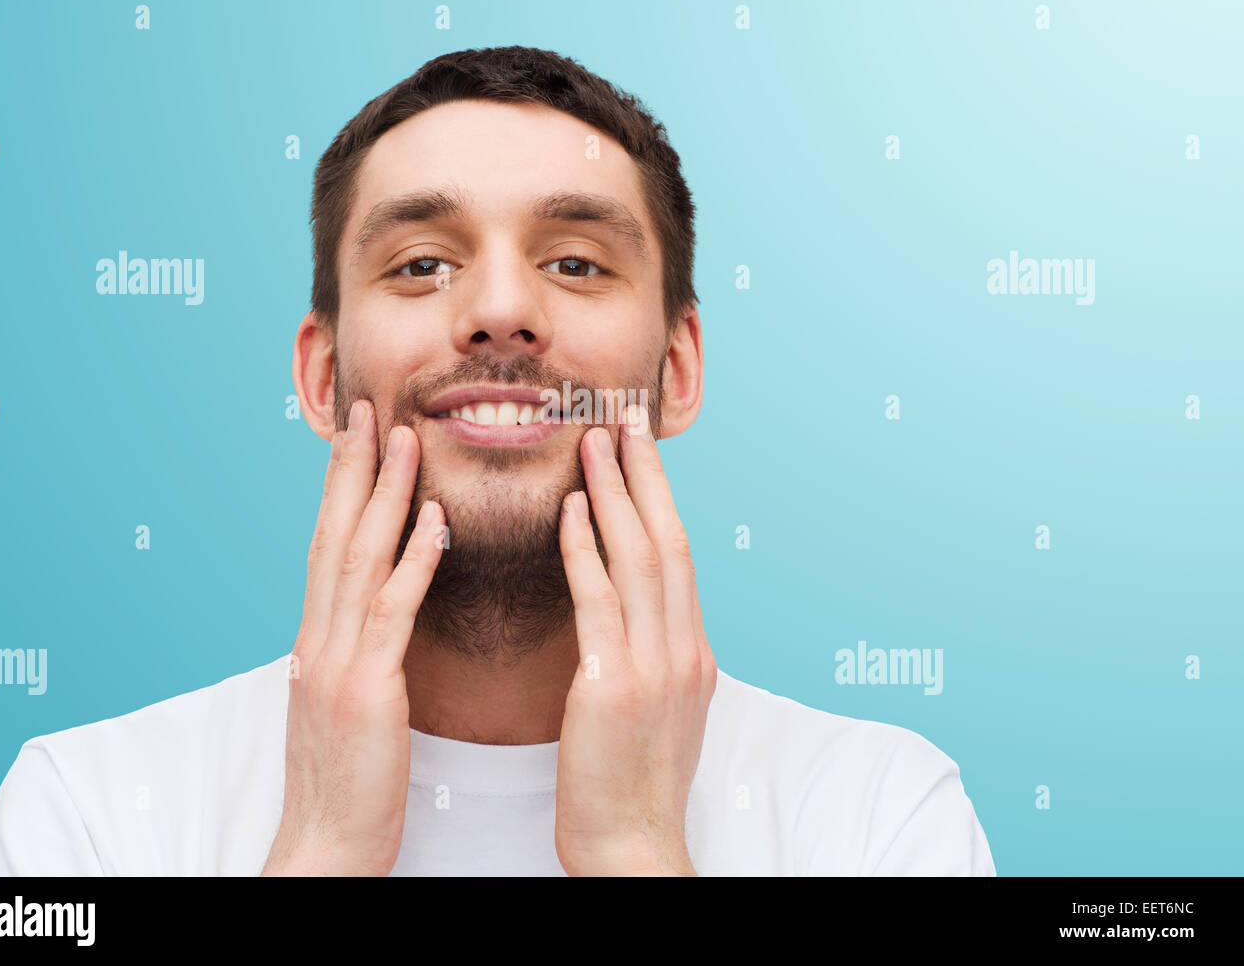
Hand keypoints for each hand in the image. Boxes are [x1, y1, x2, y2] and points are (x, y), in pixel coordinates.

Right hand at [261, 400, 444, 875]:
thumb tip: (373, 612)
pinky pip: (392, 612)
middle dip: (354, 468)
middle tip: (372, 409)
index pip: (329, 546)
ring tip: (404, 438)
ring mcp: (337, 663)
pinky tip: (436, 521)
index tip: (360, 437)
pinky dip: (413, 561)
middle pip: (335, 534)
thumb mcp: (346, 703)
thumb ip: (357, 650)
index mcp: (318, 642)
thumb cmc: (348, 781)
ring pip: (359, 558)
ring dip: (384, 494)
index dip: (344, 487)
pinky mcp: (366, 692)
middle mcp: (319, 640)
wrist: (325, 847)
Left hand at [554, 404, 716, 875]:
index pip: (679, 553)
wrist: (632, 847)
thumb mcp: (660, 706)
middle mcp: (685, 649)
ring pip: (641, 557)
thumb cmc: (631, 782)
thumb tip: (644, 611)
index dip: (658, 495)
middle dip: (646, 473)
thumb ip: (655, 651)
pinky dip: (586, 550)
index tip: (640, 448)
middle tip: (625, 415)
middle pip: (669, 538)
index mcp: (693, 651)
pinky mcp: (614, 687)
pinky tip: (569, 510)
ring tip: (595, 439)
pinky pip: (600, 602)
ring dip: (617, 493)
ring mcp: (656, 666)